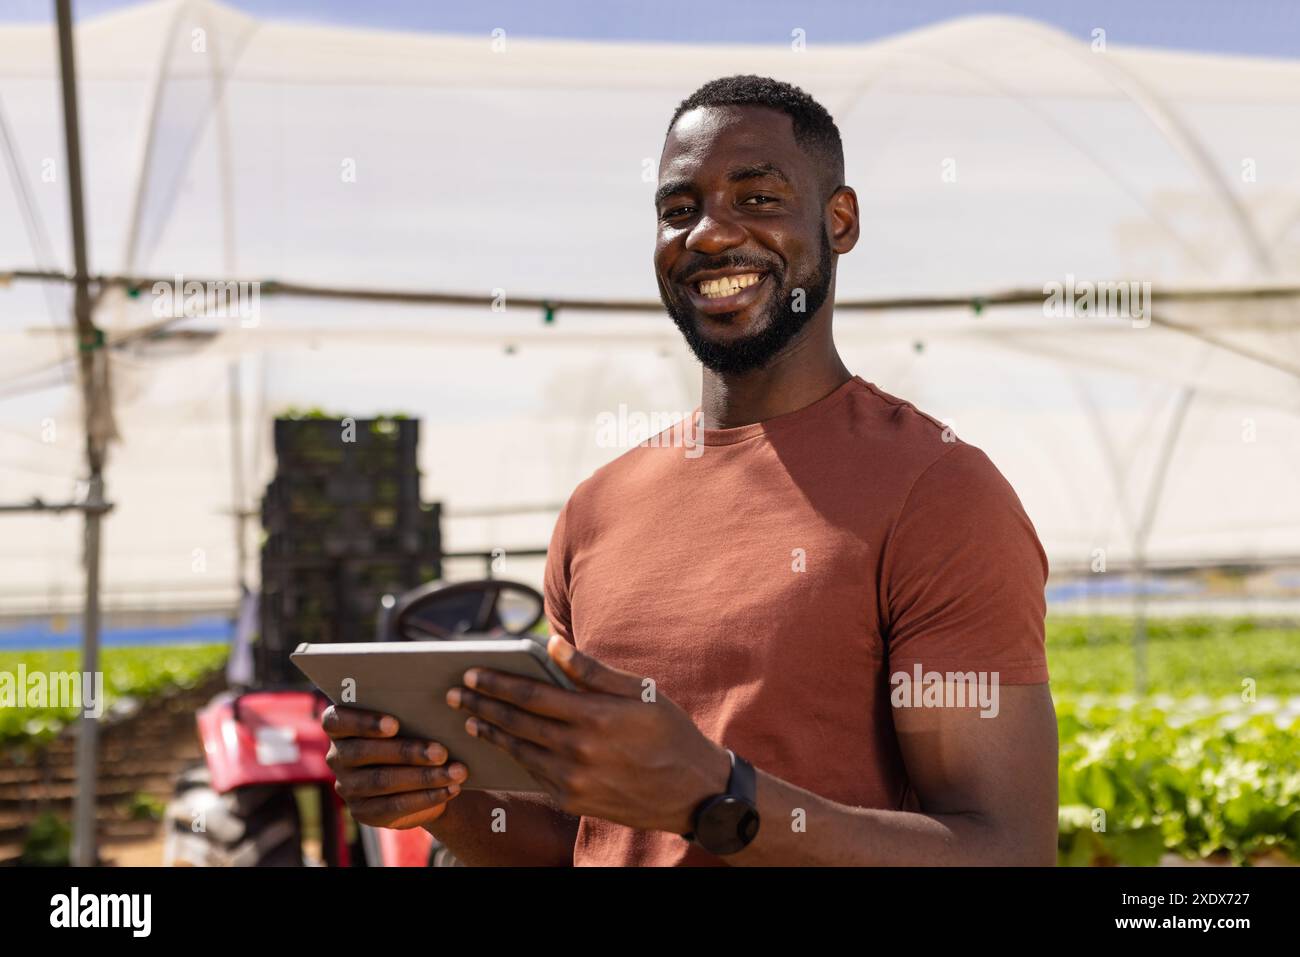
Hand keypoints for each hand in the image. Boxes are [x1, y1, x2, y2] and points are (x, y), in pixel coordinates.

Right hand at [322, 705, 468, 828]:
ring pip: (382, 781)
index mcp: (339, 727)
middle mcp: (337, 757)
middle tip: (441, 752)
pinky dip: (426, 797)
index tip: (394, 724)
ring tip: (455, 772)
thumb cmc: (413, 734)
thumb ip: (408, 713)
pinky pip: (393, 806)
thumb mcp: (408, 721)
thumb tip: (437, 708)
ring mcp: (347, 787)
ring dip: (423, 777)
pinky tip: (450, 789)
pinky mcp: (363, 812)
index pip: (335, 720)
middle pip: (363, 753)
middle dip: (406, 752)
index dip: (363, 722)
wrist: (418, 777)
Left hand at [445, 636, 729, 833]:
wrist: (694, 793)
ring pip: (519, 752)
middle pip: (516, 723)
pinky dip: (514, 758)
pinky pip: (534, 776)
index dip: (496, 683)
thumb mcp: (640, 692)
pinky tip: (502, 747)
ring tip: (471, 720)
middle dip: (482, 706)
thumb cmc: (670, 733)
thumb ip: (592, 670)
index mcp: (595, 717)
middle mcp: (579, 751)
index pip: (530, 695)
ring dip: (491, 733)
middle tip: (454, 695)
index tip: (471, 673)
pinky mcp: (574, 802)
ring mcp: (574, 781)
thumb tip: (552, 644)